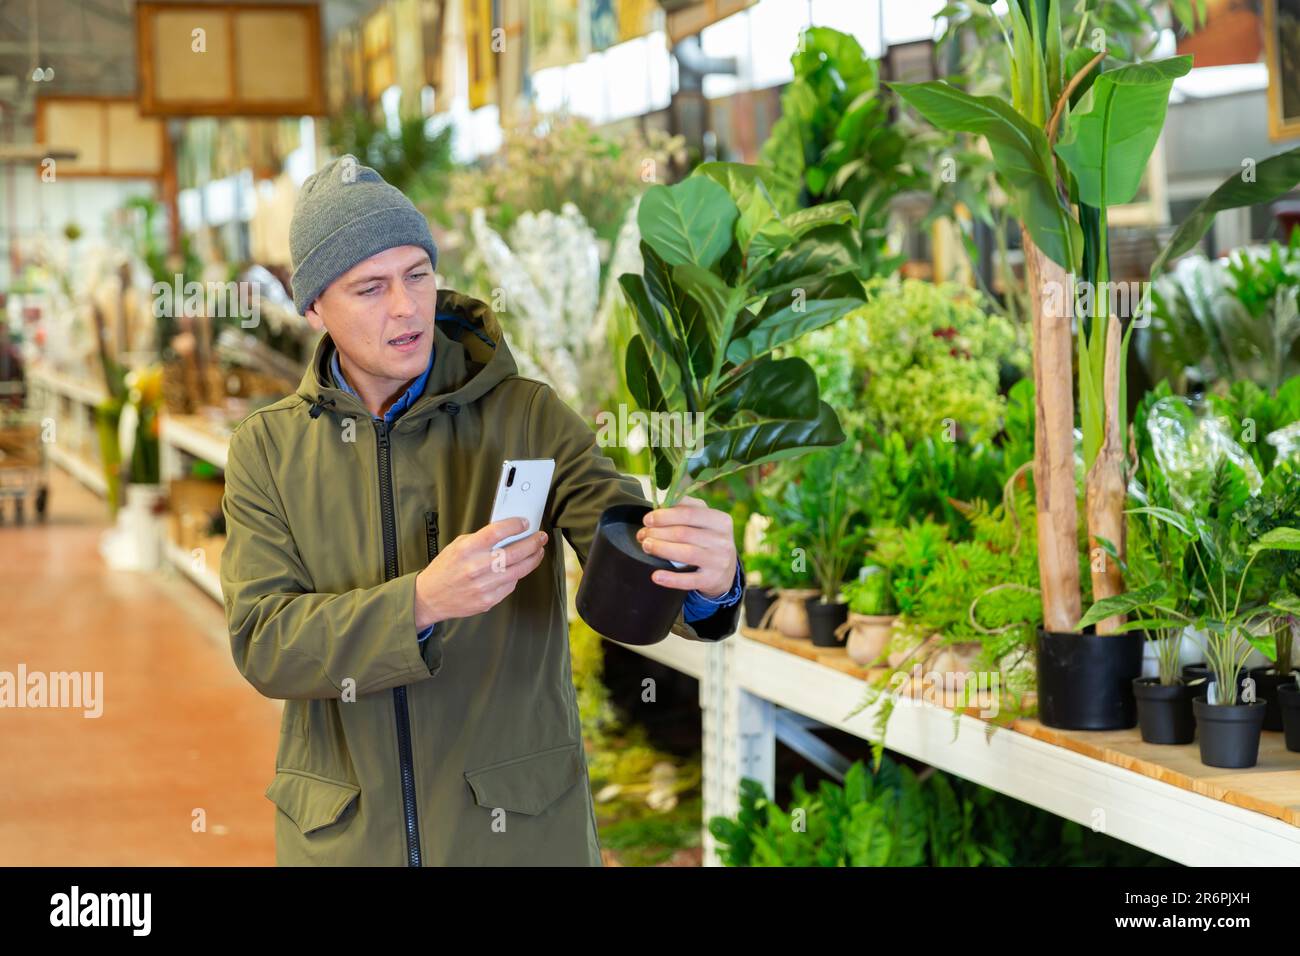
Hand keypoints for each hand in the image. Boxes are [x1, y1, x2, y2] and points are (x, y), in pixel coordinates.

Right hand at [414, 517, 547, 627]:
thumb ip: (481, 539)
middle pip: (514, 552)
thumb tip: (507, 532)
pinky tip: (517, 569)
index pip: (497, 532)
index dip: (514, 525)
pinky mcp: (488, 600)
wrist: (430, 597)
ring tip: (538, 552)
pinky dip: (516, 576)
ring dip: (532, 559)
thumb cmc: (444, 569)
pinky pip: (510, 585)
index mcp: (467, 550)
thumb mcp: (457, 546)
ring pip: (518, 571)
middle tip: (540, 537)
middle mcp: (476, 567)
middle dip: (532, 543)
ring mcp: (483, 586)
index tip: (525, 523)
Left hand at [637, 496, 735, 597]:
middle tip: (642, 534)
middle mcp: (722, 540)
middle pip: (684, 533)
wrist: (726, 571)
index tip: (648, 519)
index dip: (665, 515)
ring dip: (661, 549)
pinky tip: (656, 576)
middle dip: (658, 533)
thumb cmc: (708, 540)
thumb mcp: (705, 522)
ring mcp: (719, 561)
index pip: (689, 513)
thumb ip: (686, 508)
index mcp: (720, 520)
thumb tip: (661, 502)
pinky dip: (671, 579)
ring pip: (686, 553)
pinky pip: (689, 580)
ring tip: (646, 546)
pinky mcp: (712, 580)